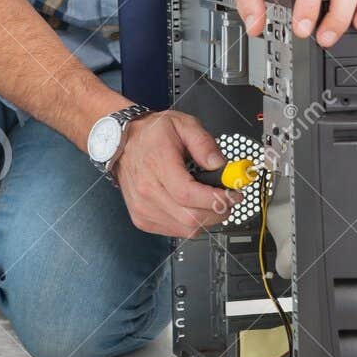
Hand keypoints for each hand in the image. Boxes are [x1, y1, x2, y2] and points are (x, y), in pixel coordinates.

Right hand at [112, 110, 243, 238]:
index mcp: (157, 165)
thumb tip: (220, 164)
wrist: (123, 144)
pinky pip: (176, 231)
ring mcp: (143, 208)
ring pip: (186, 229)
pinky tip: (193, 207)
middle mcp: (147, 191)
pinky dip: (191, 223)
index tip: (233, 194)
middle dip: (218, 212)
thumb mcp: (183, 125)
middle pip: (190, 217)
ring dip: (207, 219)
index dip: (216, 199)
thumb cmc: (151, 134)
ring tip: (211, 201)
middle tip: (228, 199)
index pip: (189, 194)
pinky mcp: (142, 219)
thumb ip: (204, 143)